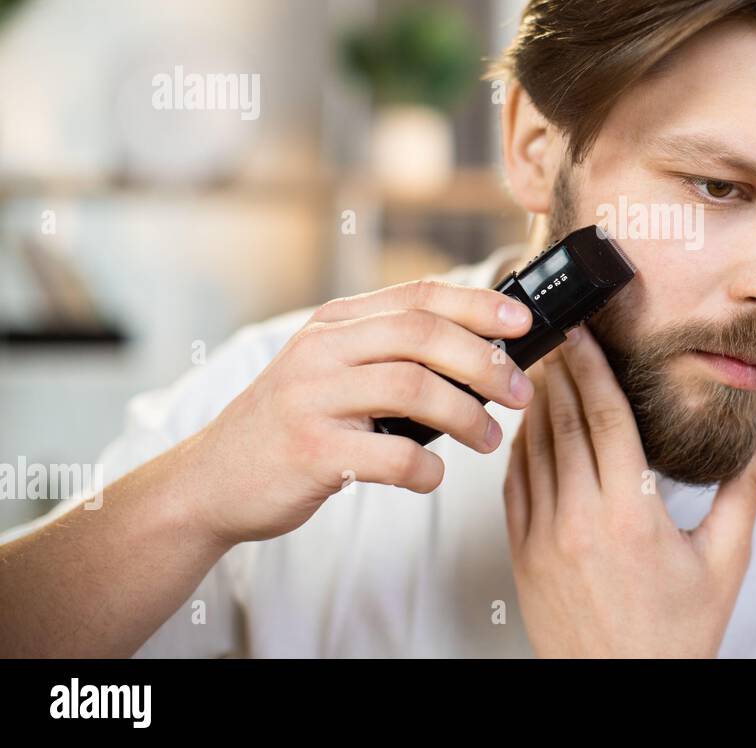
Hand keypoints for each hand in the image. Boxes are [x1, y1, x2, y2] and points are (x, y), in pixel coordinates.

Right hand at [184, 279, 536, 546]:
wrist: (210, 481)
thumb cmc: (292, 425)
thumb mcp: (331, 369)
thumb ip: (389, 352)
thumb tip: (484, 350)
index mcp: (334, 322)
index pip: (419, 296)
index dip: (479, 305)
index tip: (524, 322)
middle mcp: (322, 350)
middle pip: (424, 335)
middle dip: (486, 362)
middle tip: (519, 393)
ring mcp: (312, 398)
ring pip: (415, 388)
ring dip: (468, 416)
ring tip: (489, 438)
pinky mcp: (310, 451)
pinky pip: (392, 455)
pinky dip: (427, 469)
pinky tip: (432, 476)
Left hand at [503, 324, 755, 657]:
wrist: (623, 694)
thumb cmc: (679, 633)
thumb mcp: (725, 560)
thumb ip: (747, 487)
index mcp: (631, 515)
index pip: (604, 417)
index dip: (592, 366)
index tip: (584, 330)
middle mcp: (579, 519)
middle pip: (562, 421)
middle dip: (561, 369)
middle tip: (560, 330)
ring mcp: (542, 537)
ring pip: (531, 447)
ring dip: (537, 401)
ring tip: (546, 365)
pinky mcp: (521, 555)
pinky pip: (514, 483)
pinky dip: (521, 445)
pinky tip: (532, 425)